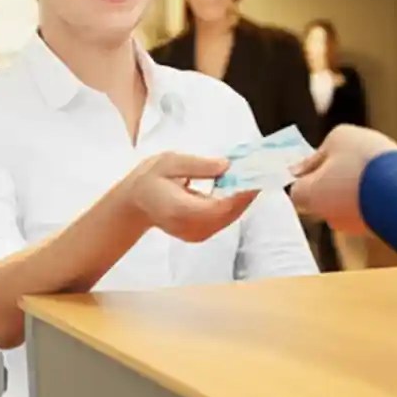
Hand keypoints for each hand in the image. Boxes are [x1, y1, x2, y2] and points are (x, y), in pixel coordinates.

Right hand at [120, 152, 259, 242]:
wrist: (135, 204)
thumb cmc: (149, 180)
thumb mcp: (169, 162)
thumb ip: (198, 165)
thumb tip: (227, 165)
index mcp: (181, 210)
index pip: (220, 206)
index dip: (241, 193)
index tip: (256, 174)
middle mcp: (191, 227)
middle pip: (229, 213)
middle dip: (247, 192)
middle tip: (260, 170)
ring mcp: (197, 235)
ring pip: (229, 218)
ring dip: (243, 198)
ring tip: (252, 175)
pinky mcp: (201, 235)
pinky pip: (224, 220)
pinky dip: (234, 204)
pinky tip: (238, 187)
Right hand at [288, 125, 396, 235]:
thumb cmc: (349, 188)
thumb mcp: (310, 193)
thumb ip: (297, 193)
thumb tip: (297, 194)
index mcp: (338, 136)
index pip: (311, 161)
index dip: (304, 183)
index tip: (302, 200)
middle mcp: (365, 140)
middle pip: (338, 173)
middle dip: (331, 196)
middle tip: (327, 214)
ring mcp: (389, 157)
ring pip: (360, 185)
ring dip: (353, 204)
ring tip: (350, 221)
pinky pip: (382, 194)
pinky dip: (375, 206)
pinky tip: (372, 220)